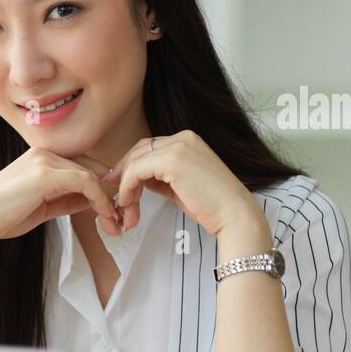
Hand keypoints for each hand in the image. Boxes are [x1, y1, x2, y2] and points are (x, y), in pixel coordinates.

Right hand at [0, 146, 123, 245]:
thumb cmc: (3, 217)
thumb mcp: (42, 206)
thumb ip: (67, 199)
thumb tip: (94, 201)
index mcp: (40, 156)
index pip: (82, 166)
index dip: (101, 188)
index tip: (111, 212)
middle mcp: (44, 152)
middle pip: (91, 168)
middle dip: (110, 194)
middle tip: (120, 220)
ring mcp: (44, 160)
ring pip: (91, 175)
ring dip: (108, 200)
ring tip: (115, 224)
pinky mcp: (46, 173)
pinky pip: (85, 182)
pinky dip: (100, 200)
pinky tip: (104, 216)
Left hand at [101, 130, 261, 236]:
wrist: (234, 214)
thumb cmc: (211, 205)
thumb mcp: (181, 185)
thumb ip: (161, 177)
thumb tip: (138, 179)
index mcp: (188, 140)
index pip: (149, 147)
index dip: (131, 165)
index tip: (119, 183)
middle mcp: (183, 137)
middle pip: (139, 150)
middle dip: (123, 172)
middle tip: (116, 194)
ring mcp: (177, 146)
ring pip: (135, 161)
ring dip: (125, 184)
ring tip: (125, 206)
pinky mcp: (171, 160)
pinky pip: (136, 171)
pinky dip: (127, 187)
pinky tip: (128, 202)